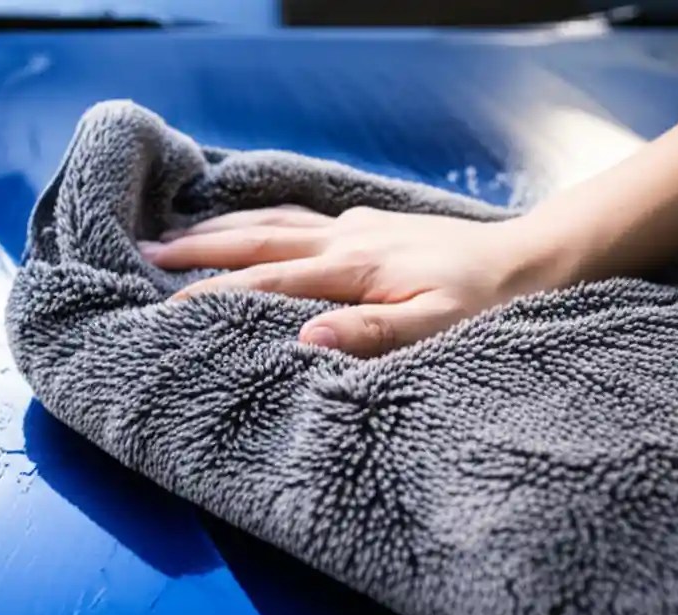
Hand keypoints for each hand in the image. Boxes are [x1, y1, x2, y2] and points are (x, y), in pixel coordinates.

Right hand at [138, 206, 576, 357]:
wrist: (531, 260)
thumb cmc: (485, 304)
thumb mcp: (435, 329)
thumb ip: (370, 334)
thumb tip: (303, 335)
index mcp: (354, 268)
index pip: (268, 279)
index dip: (214, 292)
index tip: (166, 305)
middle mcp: (347, 240)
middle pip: (257, 238)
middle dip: (199, 247)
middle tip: (145, 252)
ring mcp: (356, 228)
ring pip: (274, 220)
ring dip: (222, 227)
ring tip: (176, 233)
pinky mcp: (369, 226)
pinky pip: (299, 216)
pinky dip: (261, 218)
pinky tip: (250, 224)